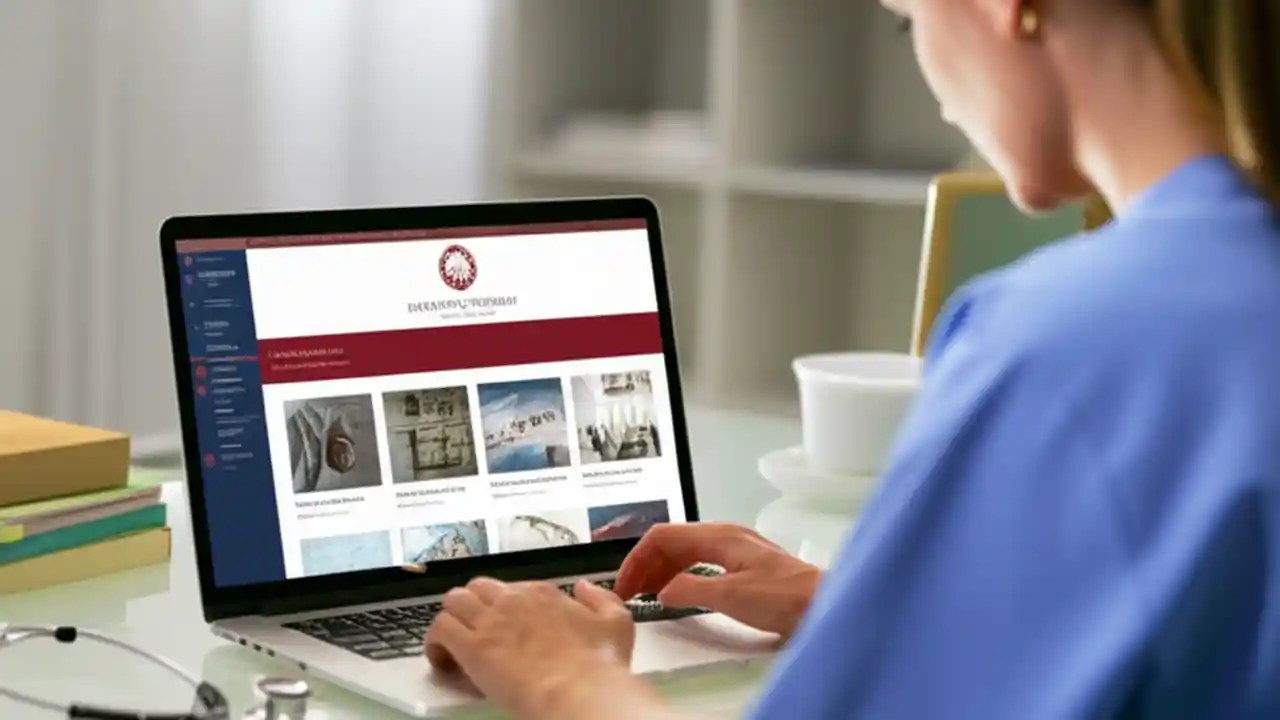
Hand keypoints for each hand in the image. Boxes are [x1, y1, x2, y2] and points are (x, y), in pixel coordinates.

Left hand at [426, 578, 664, 718]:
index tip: (509, 632)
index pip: (511, 589)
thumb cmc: (600, 665)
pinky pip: (439, 630)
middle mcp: (512, 599)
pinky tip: (444, 662)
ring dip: (453, 620)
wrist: (580, 692)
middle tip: (478, 634)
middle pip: (477, 588)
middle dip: (473, 607)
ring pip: (453, 601)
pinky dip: (436, 644)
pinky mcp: (472, 647)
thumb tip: (582, 587)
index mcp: (542, 593)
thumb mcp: (617, 623)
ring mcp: (490, 621)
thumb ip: (600, 599)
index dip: (505, 609)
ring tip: (455, 646)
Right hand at [614, 523, 820, 637]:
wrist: (824, 604)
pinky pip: (701, 562)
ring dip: (661, 570)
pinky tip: (678, 592)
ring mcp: (736, 549)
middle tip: (629, 593)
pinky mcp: (745, 565)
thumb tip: (662, 591)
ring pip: (685, 551)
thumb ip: (690, 590)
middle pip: (672, 541)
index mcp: (719, 535)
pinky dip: (681, 574)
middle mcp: (725, 535)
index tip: (624, 586)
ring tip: (647, 594)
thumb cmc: (783, 598)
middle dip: (646, 564)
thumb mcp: (730, 596)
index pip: (663, 536)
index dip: (637, 559)